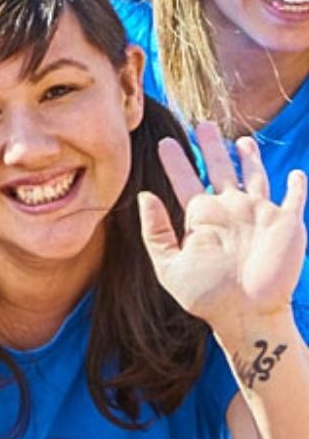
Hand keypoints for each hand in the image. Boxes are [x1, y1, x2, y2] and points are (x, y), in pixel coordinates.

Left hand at [140, 123, 307, 329]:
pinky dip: (297, 185)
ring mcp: (260, 215)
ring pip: (254, 176)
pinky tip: (296, 173)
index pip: (186, 180)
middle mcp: (230, 211)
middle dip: (210, 147)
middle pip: (220, 169)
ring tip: (240, 140)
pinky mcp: (287, 224)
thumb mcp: (169, 265)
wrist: (245, 314)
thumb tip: (144, 196)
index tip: (164, 142)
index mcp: (202, 218)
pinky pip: (295, 198)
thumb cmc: (205, 296)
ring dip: (249, 158)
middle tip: (201, 124)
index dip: (176, 161)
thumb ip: (156, 231)